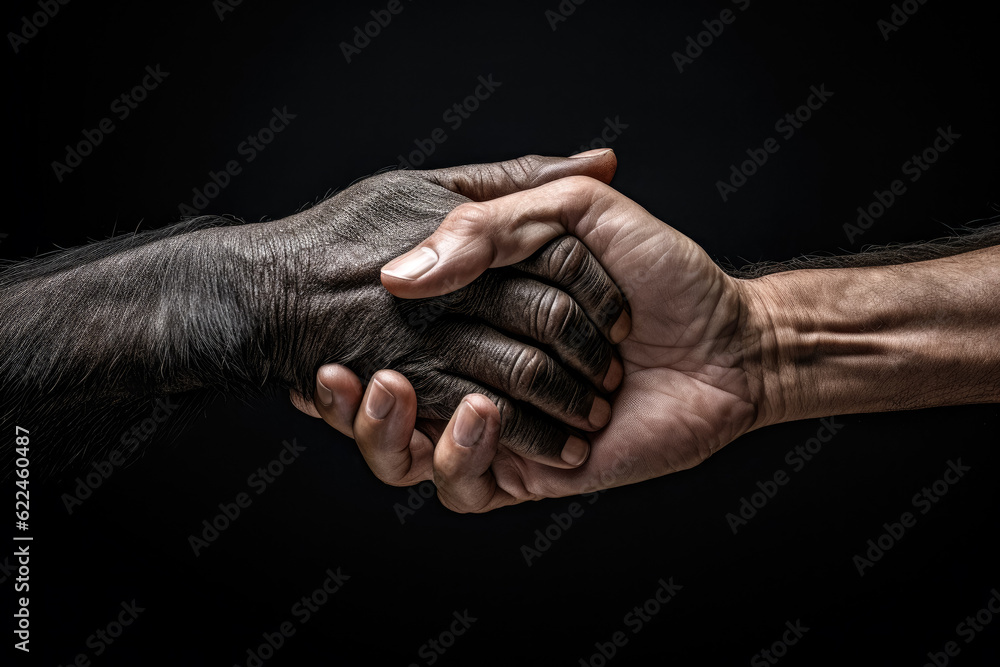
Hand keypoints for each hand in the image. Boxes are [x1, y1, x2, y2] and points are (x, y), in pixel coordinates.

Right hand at [306, 176, 765, 509]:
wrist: (726, 336)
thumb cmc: (656, 271)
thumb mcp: (571, 214)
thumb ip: (488, 223)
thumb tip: (401, 272)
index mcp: (472, 322)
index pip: (384, 340)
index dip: (341, 344)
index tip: (315, 333)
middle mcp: (474, 377)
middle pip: (379, 411)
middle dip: (345, 399)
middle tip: (336, 372)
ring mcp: (500, 431)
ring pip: (406, 460)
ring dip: (384, 432)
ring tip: (392, 388)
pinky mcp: (528, 473)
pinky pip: (467, 487)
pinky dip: (459, 453)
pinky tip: (480, 412)